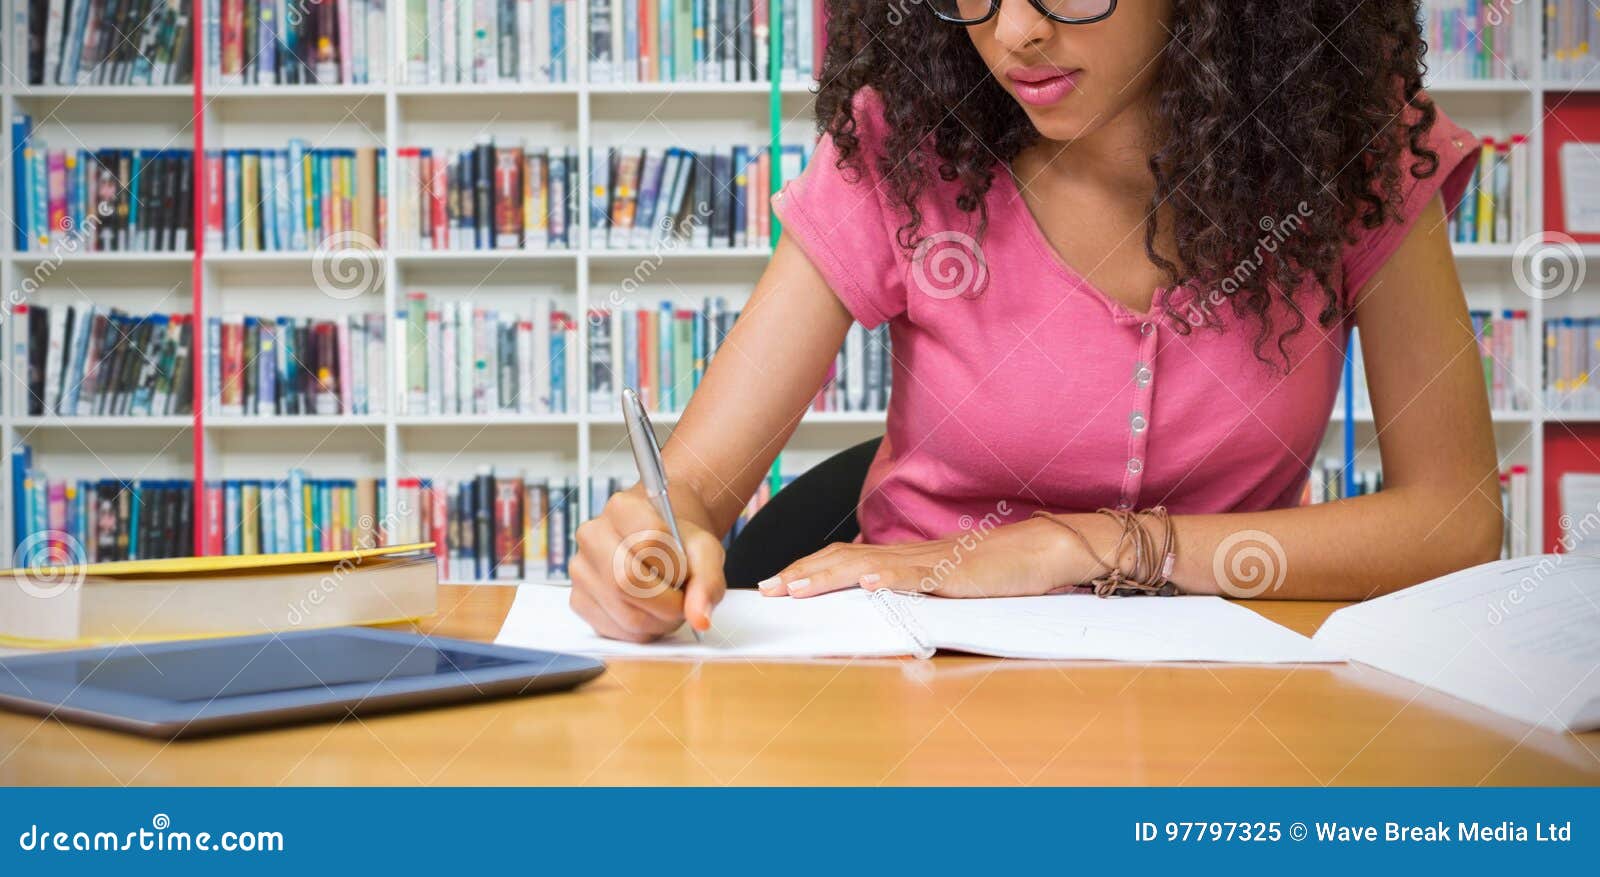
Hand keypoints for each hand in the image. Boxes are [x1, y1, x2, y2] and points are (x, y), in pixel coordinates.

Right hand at [570, 487, 726, 641]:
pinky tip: (648, 612)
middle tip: (680, 597)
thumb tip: (700, 619)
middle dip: (667, 602)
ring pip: (625, 614)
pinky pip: (616, 631)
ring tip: (666, 603)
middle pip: (628, 582)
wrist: (659, 549)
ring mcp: (580, 569)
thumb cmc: (679, 546)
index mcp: (622, 508)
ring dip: (658, 620)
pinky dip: (642, 631)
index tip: (683, 567)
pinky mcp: (578, 600)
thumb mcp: (704, 552)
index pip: (647, 542)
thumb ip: (708, 581)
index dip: (675, 566)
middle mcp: (592, 535)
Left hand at [756, 518, 1080, 598]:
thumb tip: (871, 591)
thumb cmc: (991, 570)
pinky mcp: (954, 573)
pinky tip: (868, 585)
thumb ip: (906, 585)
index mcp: (902, 559)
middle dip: (803, 573)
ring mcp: (929, 562)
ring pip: (871, 566)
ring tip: (799, 588)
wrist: (1037, 552)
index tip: (776, 584)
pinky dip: (891, 580)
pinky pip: (918, 576)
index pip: (845, 559)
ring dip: (830, 576)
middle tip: (768, 589)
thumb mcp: (939, 580)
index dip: (808, 569)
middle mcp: (907, 555)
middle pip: (845, 560)